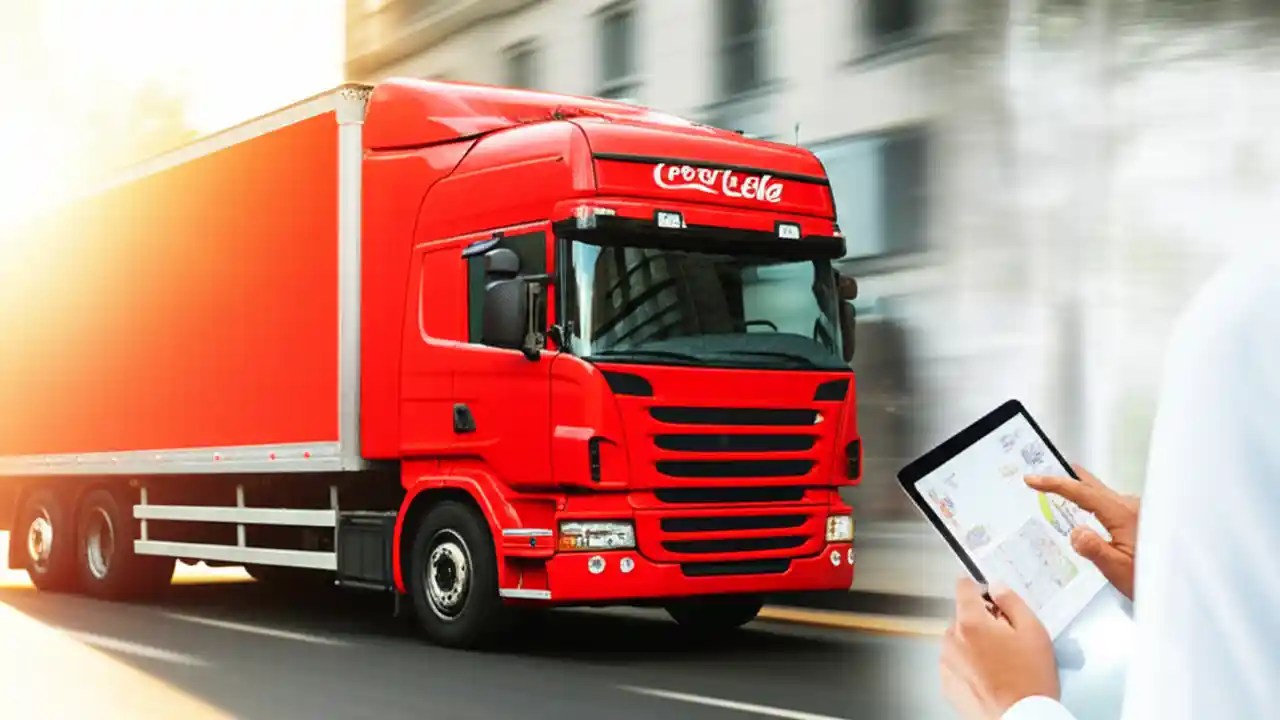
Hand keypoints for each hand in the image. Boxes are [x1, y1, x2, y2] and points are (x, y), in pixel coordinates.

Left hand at [941, 579, 1059, 719]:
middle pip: (962, 617)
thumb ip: (1012, 602)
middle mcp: (951, 640)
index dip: (977, 588)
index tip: (986, 595)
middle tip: (1004, 638)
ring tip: (997, 662)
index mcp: (971, 623)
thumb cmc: (1030, 677)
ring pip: (957, 641)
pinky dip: (966, 664)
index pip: (963, 588)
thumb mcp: (1033, 632)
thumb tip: (996, 588)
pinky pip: (954, 663)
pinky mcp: (947, 683)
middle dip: (980, 621)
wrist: (1021, 718)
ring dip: (972, 643)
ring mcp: (946, 663)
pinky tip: (987, 676)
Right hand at [1025, 465, 1139, 599]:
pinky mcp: (1138, 517)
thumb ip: (1094, 548)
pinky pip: (1107, 503)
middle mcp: (1130, 505)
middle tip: (1039, 476)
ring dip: (1077, 492)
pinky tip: (1081, 511)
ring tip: (1053, 492)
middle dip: (1064, 479)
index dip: (1055, 484)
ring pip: (1100, 493)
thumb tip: (1074, 530)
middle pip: (1091, 484)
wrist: (1181, 586)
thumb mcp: (1118, 569)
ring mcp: (1136, 509)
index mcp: (1123, 514)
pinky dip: (1089, 502)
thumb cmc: (1150, 579)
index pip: (1083, 492)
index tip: (1032, 479)